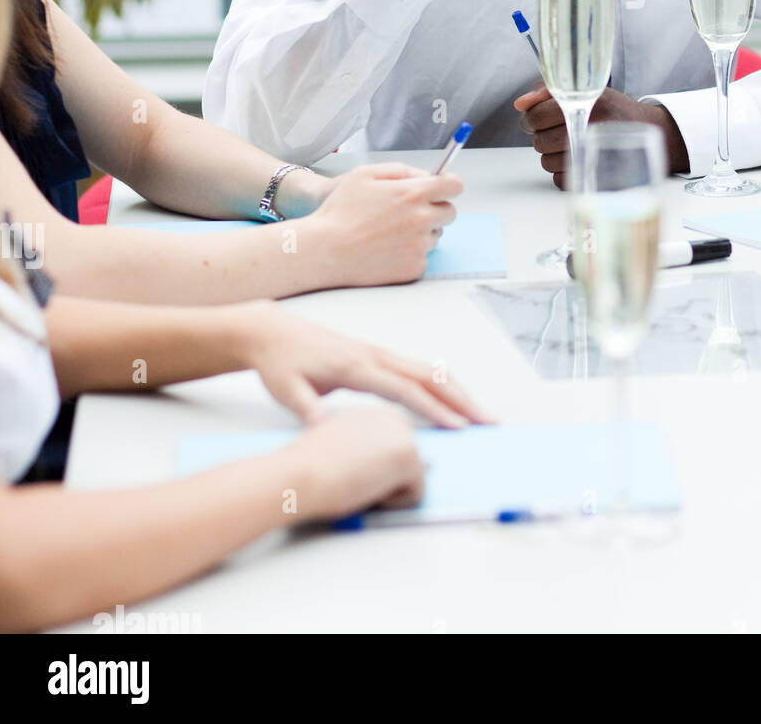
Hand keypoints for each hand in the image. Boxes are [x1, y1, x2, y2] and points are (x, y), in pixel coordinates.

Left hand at [234, 302, 492, 427]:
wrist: (272, 333)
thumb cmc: (280, 361)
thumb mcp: (284, 388)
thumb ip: (305, 407)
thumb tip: (321, 427)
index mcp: (355, 366)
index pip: (403, 389)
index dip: (433, 409)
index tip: (457, 426)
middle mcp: (374, 356)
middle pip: (429, 375)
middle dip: (462, 398)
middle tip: (488, 420)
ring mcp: (378, 354)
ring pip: (428, 370)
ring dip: (457, 390)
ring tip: (480, 414)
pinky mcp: (377, 357)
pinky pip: (417, 370)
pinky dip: (441, 384)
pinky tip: (451, 400)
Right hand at [284, 407, 425, 520]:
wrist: (299, 473)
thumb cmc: (307, 468)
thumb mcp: (338, 448)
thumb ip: (361, 450)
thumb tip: (380, 468)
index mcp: (371, 414)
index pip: (392, 447)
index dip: (376, 469)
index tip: (357, 475)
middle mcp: (391, 417)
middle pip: (407, 460)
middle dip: (389, 477)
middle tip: (356, 483)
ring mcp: (404, 435)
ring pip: (413, 477)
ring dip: (389, 490)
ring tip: (357, 485)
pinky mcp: (410, 457)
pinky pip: (416, 494)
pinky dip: (394, 504)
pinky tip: (367, 493)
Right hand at [300, 162, 461, 286]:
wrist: (323, 250)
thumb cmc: (339, 211)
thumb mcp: (365, 174)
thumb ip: (401, 170)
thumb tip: (427, 175)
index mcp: (412, 194)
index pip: (453, 186)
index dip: (448, 185)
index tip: (442, 188)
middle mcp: (421, 219)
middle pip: (449, 212)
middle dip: (436, 209)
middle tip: (412, 212)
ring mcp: (419, 246)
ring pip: (436, 235)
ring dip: (422, 232)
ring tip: (391, 232)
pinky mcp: (414, 268)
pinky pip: (423, 256)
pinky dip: (411, 253)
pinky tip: (387, 249)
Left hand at [513, 84, 688, 185]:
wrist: (652, 131)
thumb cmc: (612, 110)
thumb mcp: (587, 90)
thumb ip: (548, 91)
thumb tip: (519, 104)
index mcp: (587, 103)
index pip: (537, 116)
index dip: (532, 119)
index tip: (539, 119)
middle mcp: (592, 128)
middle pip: (540, 142)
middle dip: (543, 137)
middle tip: (557, 132)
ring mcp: (595, 156)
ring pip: (547, 163)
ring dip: (552, 156)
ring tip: (569, 146)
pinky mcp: (597, 178)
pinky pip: (559, 180)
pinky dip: (563, 172)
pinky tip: (578, 160)